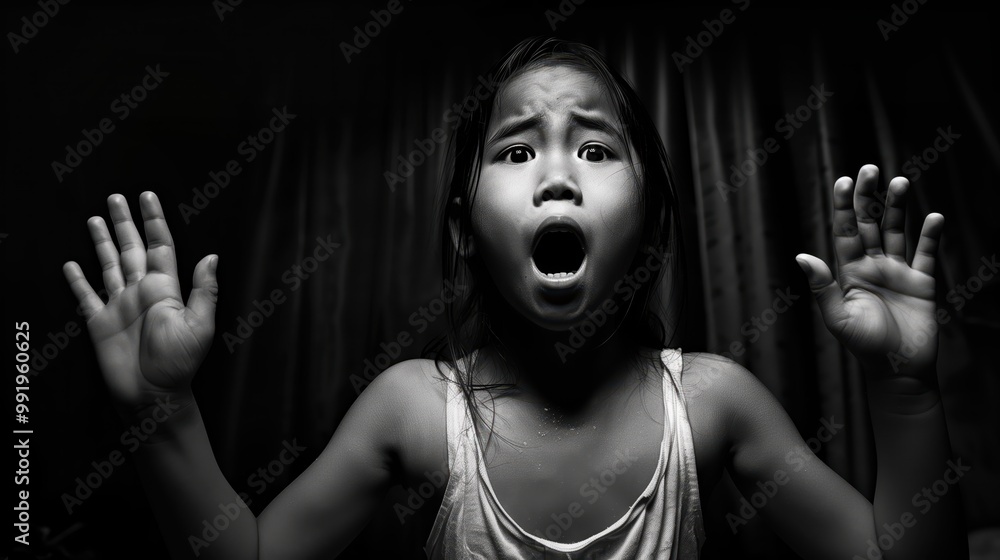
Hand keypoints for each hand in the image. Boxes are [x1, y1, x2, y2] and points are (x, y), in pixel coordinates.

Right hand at [63, 192, 217, 415]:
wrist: (153, 395)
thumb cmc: (180, 363)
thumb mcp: (200, 326)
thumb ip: (203, 290)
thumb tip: (211, 256)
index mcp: (165, 288)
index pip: (159, 246)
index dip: (154, 221)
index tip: (148, 197)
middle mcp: (141, 291)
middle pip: (131, 248)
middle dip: (124, 222)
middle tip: (116, 197)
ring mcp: (119, 305)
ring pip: (109, 265)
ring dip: (102, 242)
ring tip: (94, 218)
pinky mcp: (99, 322)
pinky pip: (86, 296)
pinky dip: (78, 280)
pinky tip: (72, 264)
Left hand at [796, 165, 940, 384]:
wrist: (899, 372)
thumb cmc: (864, 347)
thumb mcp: (838, 318)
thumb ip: (823, 287)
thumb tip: (801, 256)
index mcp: (848, 271)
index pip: (844, 231)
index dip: (842, 207)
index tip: (843, 181)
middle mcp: (872, 265)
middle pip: (870, 223)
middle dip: (868, 197)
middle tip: (870, 169)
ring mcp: (898, 271)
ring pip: (898, 231)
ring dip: (899, 208)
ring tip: (900, 183)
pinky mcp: (922, 281)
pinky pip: (927, 252)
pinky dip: (931, 235)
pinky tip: (933, 217)